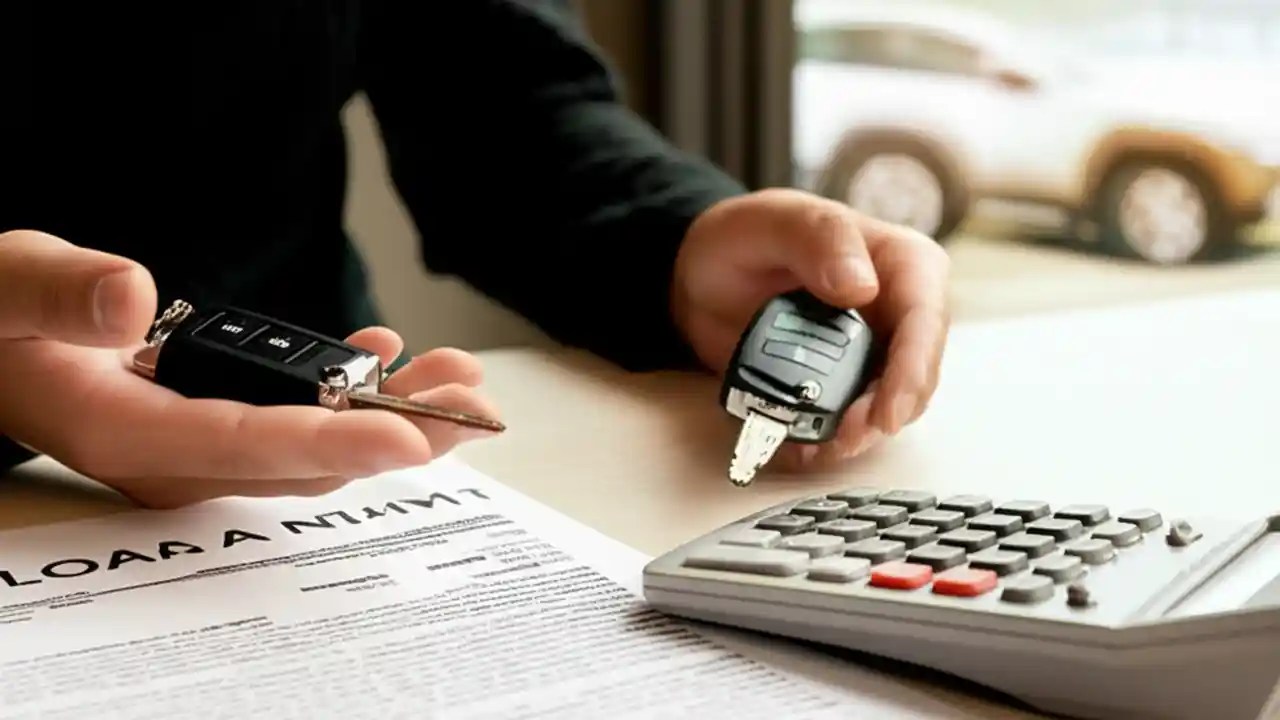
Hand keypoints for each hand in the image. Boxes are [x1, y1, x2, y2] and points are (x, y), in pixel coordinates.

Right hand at [0, 230, 498, 507]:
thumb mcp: (2, 286)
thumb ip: (55, 292)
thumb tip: (130, 296)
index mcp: (123, 430)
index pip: (241, 444)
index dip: (331, 443)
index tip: (407, 437)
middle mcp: (172, 456)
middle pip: (304, 461)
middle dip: (398, 434)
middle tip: (475, 401)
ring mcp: (199, 447)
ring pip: (313, 446)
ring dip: (391, 413)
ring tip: (457, 374)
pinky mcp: (214, 426)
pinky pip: (297, 423)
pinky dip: (351, 391)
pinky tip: (389, 353)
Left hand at [671, 189, 949, 469]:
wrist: (704, 277)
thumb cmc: (744, 237)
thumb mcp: (773, 221)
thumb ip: (818, 239)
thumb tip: (862, 285)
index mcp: (899, 260)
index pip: (925, 316)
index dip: (914, 369)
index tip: (888, 412)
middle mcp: (898, 310)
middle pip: (915, 373)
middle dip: (885, 412)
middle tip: (843, 438)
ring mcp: (874, 351)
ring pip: (886, 405)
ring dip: (858, 434)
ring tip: (818, 447)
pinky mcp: (845, 382)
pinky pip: (849, 419)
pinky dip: (828, 438)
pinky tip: (801, 447)